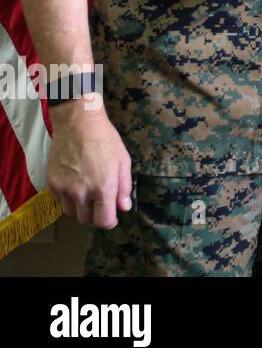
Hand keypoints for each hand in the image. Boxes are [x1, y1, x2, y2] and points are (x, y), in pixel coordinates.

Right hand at [46, 99, 131, 228]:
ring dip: (80, 208)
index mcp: (103, 188)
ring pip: (71, 212)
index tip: (111, 218)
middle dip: (94, 217)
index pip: (103, 221)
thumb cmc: (105, 140)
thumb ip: (124, 187)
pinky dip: (67, 198)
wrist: (78, 125)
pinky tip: (75, 184)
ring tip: (87, 194)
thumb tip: (124, 207)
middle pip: (85, 221)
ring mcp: (64, 189)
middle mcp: (82, 193)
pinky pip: (60, 200)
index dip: (109, 222)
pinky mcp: (51, 183)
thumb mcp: (123, 161)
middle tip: (99, 206)